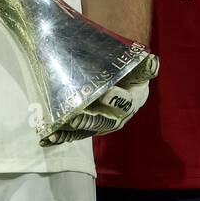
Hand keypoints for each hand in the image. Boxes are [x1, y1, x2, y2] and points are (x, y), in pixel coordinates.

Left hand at [40, 52, 159, 144]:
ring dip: (70, 133)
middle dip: (87, 120)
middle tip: (72, 118)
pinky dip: (62, 135)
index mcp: (132, 101)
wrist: (125, 81)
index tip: (104, 93)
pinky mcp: (88, 127)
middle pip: (102, 121)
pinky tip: (47, 139)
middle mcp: (117, 117)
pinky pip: (75, 133)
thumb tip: (152, 62)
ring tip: (54, 134)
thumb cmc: (129, 70)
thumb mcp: (139, 68)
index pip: (124, 102)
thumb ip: (144, 67)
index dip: (114, 98)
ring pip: (86, 130)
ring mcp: (102, 124)